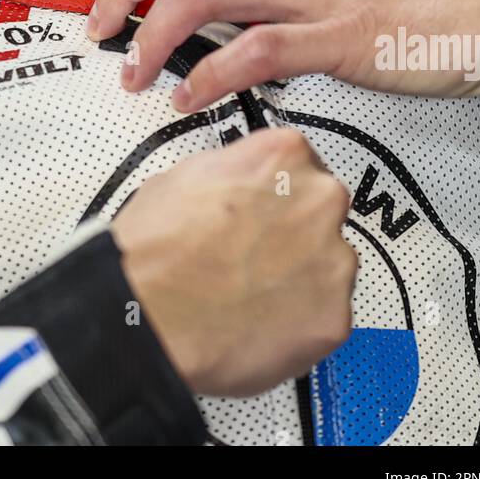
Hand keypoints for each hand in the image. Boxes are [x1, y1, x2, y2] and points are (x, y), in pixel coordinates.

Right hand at [111, 126, 356, 395]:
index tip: (266, 208)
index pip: (303, 164)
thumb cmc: (155, 248)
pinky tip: (259, 322)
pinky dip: (299, 321)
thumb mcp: (189, 174)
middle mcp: (321, 201)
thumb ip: (240, 171)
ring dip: (301, 277)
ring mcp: (334, 262)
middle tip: (254, 255)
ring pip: (329, 265)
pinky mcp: (335, 317)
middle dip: (295, 232)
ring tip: (251, 295)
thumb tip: (247, 184)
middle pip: (322, 212)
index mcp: (286, 156)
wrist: (145, 316)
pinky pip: (326, 314)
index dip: (279, 191)